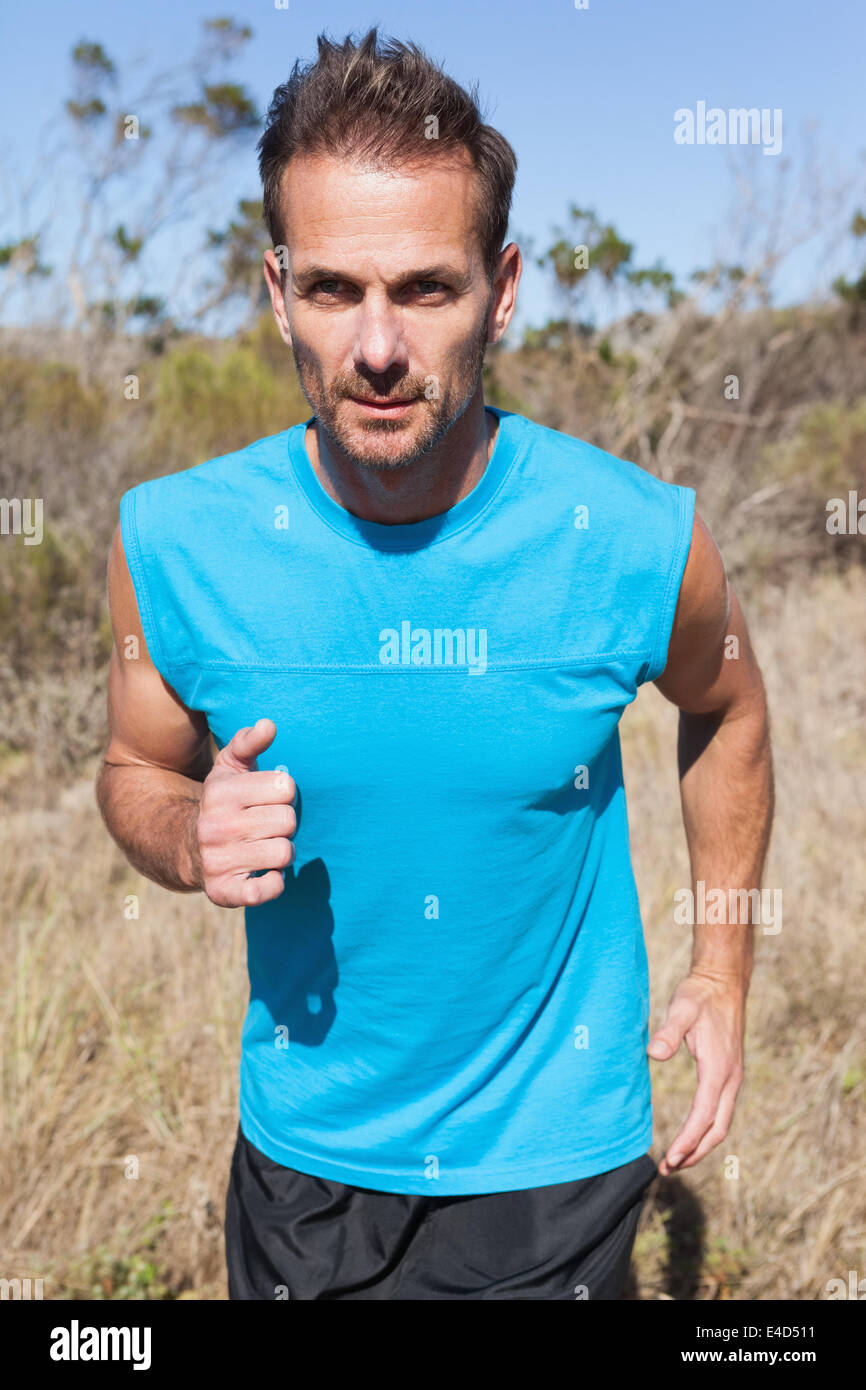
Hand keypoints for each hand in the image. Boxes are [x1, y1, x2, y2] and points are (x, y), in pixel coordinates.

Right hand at [193, 717, 295, 906]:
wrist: (188, 848)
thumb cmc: (223, 803)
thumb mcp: (230, 768)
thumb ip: (249, 743)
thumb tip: (269, 724)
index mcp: (221, 793)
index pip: (285, 786)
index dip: (283, 793)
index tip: (268, 798)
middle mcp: (216, 827)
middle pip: (288, 820)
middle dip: (284, 823)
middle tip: (267, 825)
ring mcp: (218, 861)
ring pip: (285, 852)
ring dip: (282, 851)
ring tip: (266, 846)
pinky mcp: (223, 892)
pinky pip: (269, 889)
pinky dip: (274, 884)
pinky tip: (265, 874)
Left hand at [647, 970, 745, 1175]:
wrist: (724, 982)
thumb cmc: (700, 996)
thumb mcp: (682, 1008)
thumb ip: (668, 1032)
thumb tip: (654, 1053)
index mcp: (719, 1069)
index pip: (703, 1116)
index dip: (687, 1141)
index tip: (670, 1158)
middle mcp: (731, 1079)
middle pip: (716, 1130)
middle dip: (694, 1153)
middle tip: (668, 1170)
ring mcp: (733, 1078)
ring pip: (721, 1124)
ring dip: (700, 1146)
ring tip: (676, 1162)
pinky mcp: (729, 1075)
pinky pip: (720, 1112)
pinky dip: (706, 1131)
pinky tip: (691, 1136)